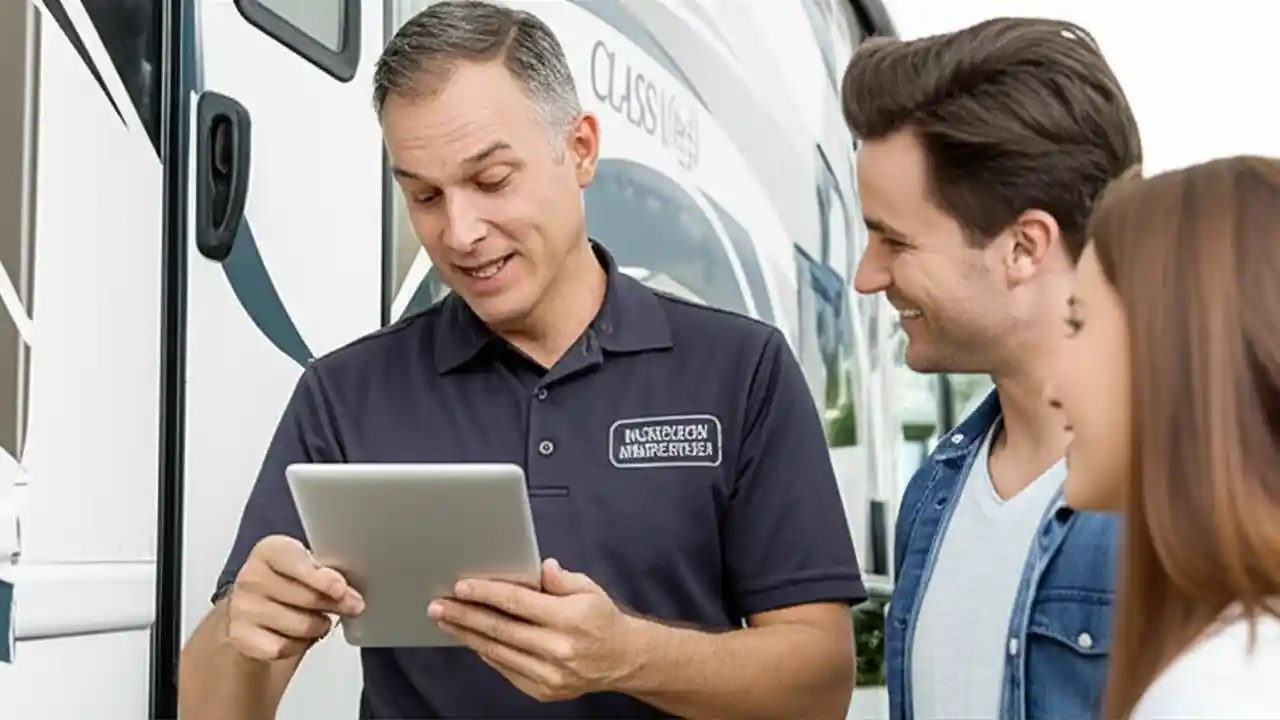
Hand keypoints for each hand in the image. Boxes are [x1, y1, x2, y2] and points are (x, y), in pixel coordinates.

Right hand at [226, 534, 364, 660]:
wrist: (257, 611)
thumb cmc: (290, 584)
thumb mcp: (310, 568)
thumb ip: (328, 575)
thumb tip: (349, 596)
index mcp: (270, 550)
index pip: (295, 561)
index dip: (321, 578)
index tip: (340, 589)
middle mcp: (250, 576)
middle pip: (307, 597)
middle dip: (335, 604)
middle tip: (351, 606)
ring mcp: (241, 608)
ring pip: (301, 626)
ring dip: (319, 626)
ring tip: (317, 619)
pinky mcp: (240, 637)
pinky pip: (283, 648)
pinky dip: (299, 646)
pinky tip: (298, 636)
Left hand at [429, 558, 641, 701]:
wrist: (623, 659)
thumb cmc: (601, 620)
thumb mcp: (588, 589)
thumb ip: (560, 579)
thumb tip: (538, 567)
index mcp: (570, 619)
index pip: (518, 603)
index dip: (487, 593)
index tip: (462, 586)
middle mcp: (559, 649)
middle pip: (500, 629)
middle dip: (465, 616)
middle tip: (439, 606)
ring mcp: (550, 674)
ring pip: (498, 652)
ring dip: (468, 635)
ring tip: (447, 621)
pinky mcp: (543, 690)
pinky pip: (506, 670)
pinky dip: (486, 653)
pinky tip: (472, 639)